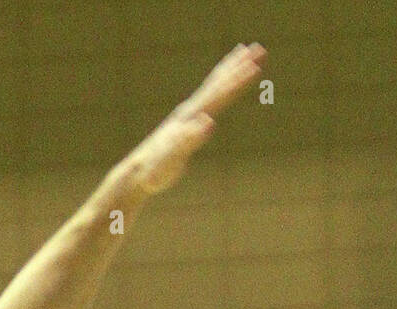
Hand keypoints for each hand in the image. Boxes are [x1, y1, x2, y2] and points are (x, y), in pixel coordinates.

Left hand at [120, 43, 265, 197]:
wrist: (137, 172)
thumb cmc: (154, 169)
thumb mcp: (171, 158)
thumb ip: (188, 139)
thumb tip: (208, 121)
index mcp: (188, 118)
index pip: (216, 95)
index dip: (235, 82)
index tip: (253, 66)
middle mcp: (189, 111)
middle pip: (217, 84)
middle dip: (237, 67)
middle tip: (258, 49)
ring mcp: (188, 115)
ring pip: (213, 87)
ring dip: (230, 69)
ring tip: (245, 51)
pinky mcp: (188, 122)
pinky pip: (208, 98)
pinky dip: (219, 85)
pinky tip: (225, 82)